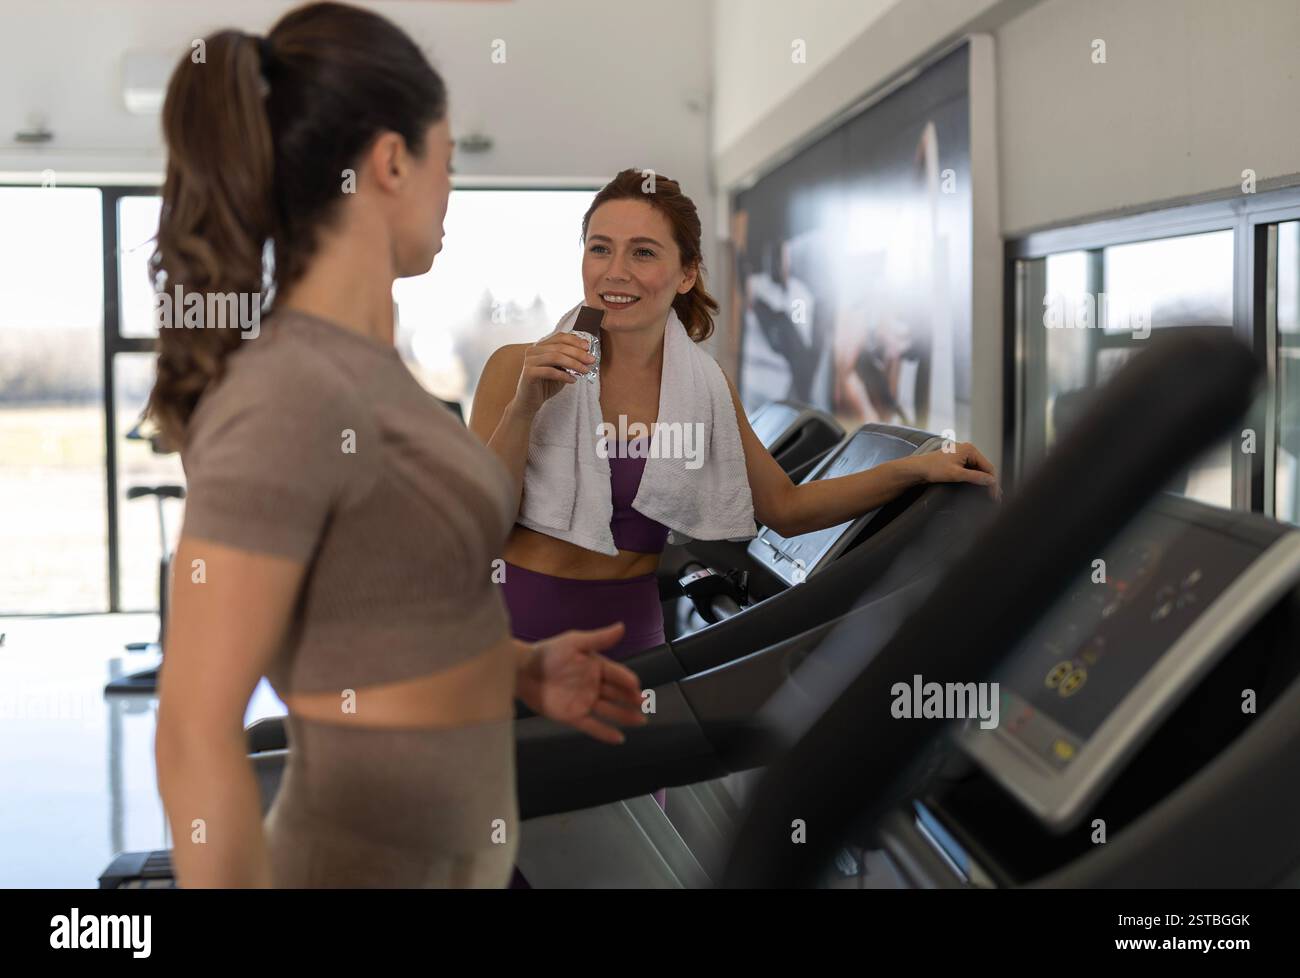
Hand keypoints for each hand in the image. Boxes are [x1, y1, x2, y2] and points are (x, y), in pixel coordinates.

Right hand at [511, 332, 596, 416]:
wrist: (529, 402)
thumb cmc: (546, 385)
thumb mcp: (560, 370)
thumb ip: (569, 360)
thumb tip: (587, 354)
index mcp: (541, 346)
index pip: (559, 337)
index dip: (575, 340)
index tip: (588, 347)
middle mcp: (533, 350)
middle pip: (559, 347)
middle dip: (578, 353)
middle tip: (591, 360)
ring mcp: (529, 361)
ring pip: (555, 357)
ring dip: (573, 363)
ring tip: (584, 371)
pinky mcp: (529, 373)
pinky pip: (550, 371)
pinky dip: (564, 375)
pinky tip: (573, 380)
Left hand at [516, 623, 647, 743]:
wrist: (521, 671)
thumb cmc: (547, 652)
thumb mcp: (574, 642)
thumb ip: (599, 639)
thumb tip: (622, 627)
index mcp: (596, 666)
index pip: (618, 675)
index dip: (628, 681)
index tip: (637, 687)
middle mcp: (592, 685)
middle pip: (617, 694)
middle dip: (632, 700)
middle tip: (645, 705)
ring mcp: (583, 701)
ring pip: (609, 711)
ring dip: (625, 716)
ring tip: (640, 721)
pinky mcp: (571, 715)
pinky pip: (591, 725)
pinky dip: (605, 732)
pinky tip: (619, 738)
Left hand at [910, 441, 999, 499]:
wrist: (917, 469)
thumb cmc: (933, 468)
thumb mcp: (956, 474)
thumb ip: (975, 477)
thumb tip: (991, 480)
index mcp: (969, 449)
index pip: (988, 466)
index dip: (993, 481)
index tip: (995, 494)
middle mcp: (967, 450)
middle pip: (984, 468)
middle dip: (989, 482)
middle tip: (994, 496)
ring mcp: (962, 455)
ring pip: (978, 469)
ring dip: (983, 481)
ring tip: (989, 493)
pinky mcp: (958, 461)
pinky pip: (971, 470)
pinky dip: (975, 478)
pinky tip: (978, 487)